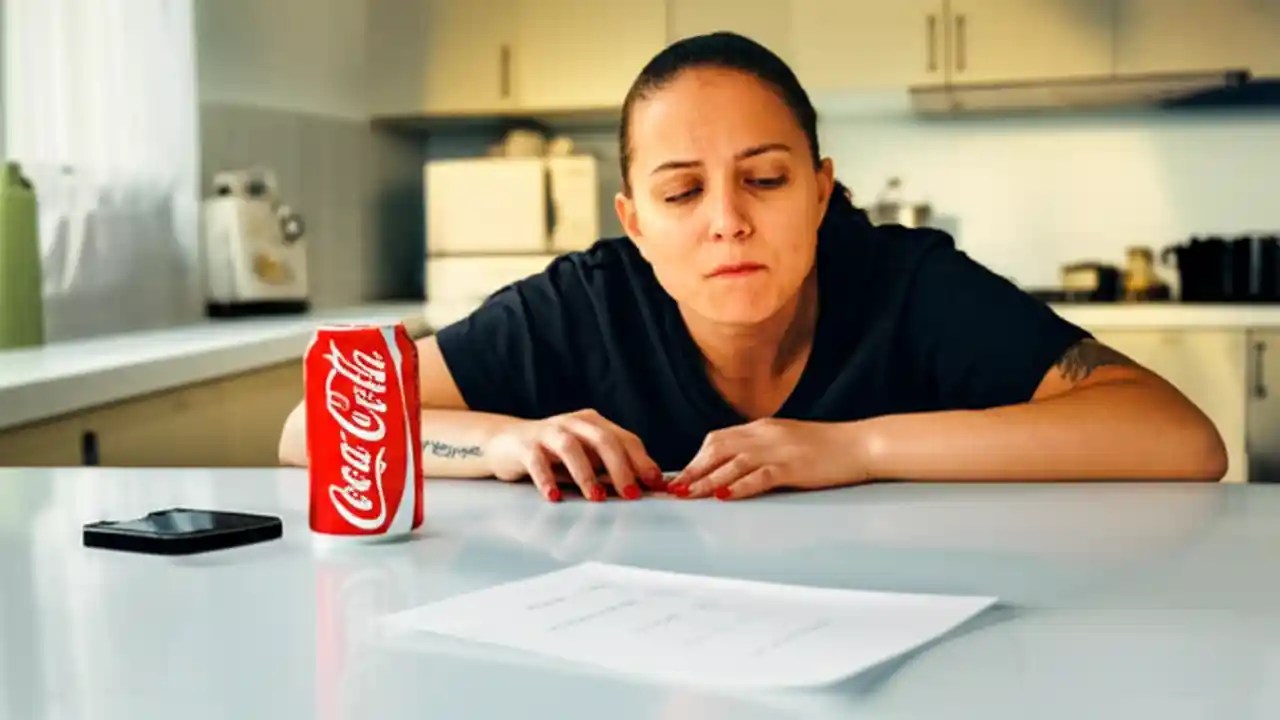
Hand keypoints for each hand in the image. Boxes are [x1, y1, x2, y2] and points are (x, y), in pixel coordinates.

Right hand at [484, 409, 664, 502]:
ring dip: (587, 474)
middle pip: (603, 440)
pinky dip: (547, 479)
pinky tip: (554, 497)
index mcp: (594, 424)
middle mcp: (574, 423)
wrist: (505, 443)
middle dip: (621, 468)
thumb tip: (644, 490)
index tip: (655, 484)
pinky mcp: (525, 445)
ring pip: (571, 447)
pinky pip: (537, 461)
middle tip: (631, 495)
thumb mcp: (586, 458)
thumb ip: (610, 469)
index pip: (626, 439)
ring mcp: (549, 432)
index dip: (642, 461)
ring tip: (597, 498)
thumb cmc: (554, 455)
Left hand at [668, 419, 871, 500]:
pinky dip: (738, 487)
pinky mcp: (792, 467)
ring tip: (689, 496)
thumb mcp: (787, 440)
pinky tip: (723, 496)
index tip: (682, 475)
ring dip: (706, 481)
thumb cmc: (827, 447)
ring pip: (731, 463)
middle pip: (717, 449)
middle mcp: (764, 435)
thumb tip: (736, 465)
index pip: (718, 439)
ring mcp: (778, 450)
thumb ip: (762, 448)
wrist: (860, 444)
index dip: (697, 458)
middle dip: (693, 470)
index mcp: (762, 427)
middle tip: (675, 489)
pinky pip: (758, 476)